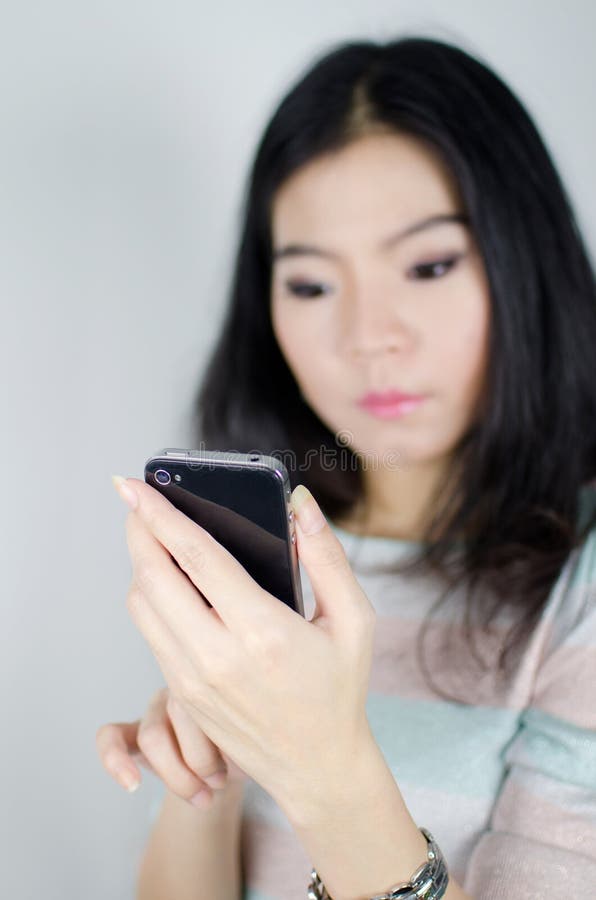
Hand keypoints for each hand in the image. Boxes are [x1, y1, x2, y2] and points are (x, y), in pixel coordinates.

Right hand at [95, 686, 248, 809]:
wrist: (231, 765)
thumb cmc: (247, 746)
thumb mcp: (257, 736)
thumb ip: (250, 726)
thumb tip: (246, 737)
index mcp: (214, 681)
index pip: (211, 693)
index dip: (220, 739)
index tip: (236, 769)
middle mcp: (181, 688)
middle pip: (180, 714)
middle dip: (203, 759)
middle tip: (221, 783)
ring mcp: (154, 709)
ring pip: (152, 736)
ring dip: (178, 775)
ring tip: (204, 798)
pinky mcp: (131, 732)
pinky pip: (108, 737)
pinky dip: (115, 761)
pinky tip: (132, 784)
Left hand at [112, 477, 376, 821]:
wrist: (317, 767)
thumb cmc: (338, 688)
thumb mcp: (353, 620)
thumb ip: (327, 556)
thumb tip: (299, 502)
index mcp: (263, 632)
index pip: (197, 558)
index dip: (161, 515)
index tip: (135, 485)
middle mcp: (217, 657)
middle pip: (154, 577)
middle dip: (138, 530)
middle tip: (135, 501)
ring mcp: (193, 680)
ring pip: (142, 606)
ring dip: (139, 564)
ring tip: (150, 536)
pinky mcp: (182, 696)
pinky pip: (150, 634)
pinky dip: (149, 598)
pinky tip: (167, 580)